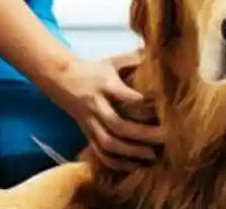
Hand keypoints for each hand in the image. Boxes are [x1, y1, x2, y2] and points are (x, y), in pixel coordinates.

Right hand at [46, 56, 161, 170]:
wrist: (61, 78)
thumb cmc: (93, 70)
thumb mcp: (112, 62)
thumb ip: (134, 61)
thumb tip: (159, 59)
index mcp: (105, 85)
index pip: (126, 97)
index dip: (145, 104)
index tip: (164, 108)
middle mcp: (97, 106)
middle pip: (118, 125)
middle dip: (142, 134)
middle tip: (164, 138)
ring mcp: (90, 122)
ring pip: (108, 143)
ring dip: (130, 152)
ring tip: (151, 155)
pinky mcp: (86, 133)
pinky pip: (99, 152)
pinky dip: (115, 162)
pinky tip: (132, 165)